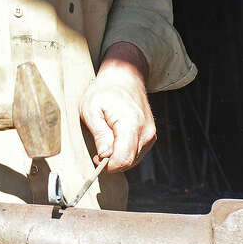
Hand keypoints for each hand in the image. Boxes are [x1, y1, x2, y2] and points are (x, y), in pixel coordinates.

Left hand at [80, 43, 155, 171]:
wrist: (124, 78)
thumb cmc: (103, 92)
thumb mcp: (91, 109)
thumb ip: (99, 134)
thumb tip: (105, 156)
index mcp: (131, 125)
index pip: (123, 160)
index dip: (107, 165)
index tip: (96, 156)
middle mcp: (146, 132)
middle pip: (128, 163)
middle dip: (111, 161)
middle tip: (98, 146)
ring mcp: (151, 136)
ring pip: (132, 160)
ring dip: (117, 156)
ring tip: (106, 137)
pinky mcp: (151, 137)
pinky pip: (136, 154)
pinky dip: (124, 151)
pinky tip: (115, 138)